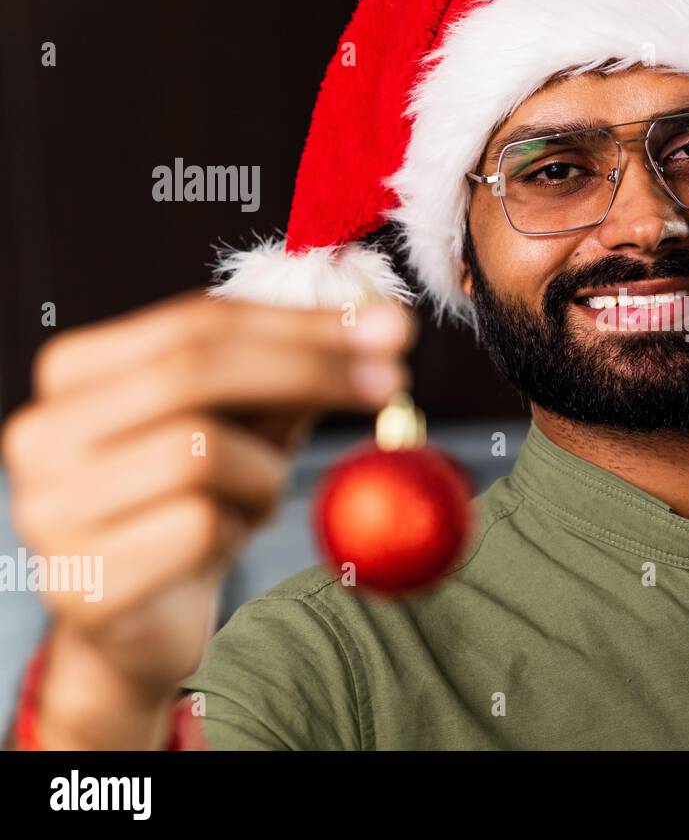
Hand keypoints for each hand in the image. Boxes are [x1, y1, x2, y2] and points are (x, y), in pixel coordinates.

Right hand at [1, 291, 414, 747]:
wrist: (143, 622)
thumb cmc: (193, 505)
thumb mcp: (249, 427)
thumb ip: (296, 374)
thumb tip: (380, 324)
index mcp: (77, 372)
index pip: (197, 321)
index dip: (300, 322)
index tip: (389, 328)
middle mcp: (43, 431)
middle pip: (193, 372)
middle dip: (309, 369)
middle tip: (391, 382)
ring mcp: (51, 508)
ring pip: (201, 453)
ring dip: (265, 475)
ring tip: (259, 499)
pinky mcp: (82, 581)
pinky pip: (198, 529)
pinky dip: (237, 530)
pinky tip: (222, 542)